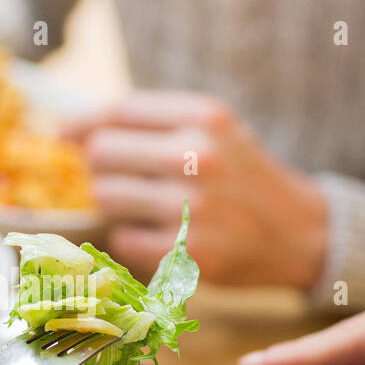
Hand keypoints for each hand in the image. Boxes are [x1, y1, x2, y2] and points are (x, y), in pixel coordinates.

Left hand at [65, 91, 327, 287]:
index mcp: (205, 117)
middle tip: (124, 180)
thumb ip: (155, 124)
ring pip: (105, 197)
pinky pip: (123, 240)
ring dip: (115, 205)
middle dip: (102, 167)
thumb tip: (72, 130)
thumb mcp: (217, 132)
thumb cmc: (245, 180)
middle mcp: (198, 157)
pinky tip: (163, 238)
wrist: (303, 234)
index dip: (82, 123)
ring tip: (149, 208)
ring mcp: (192, 207)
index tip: (62, 134)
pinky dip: (133, 241)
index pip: (119, 111)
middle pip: (101, 153)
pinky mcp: (186, 252)